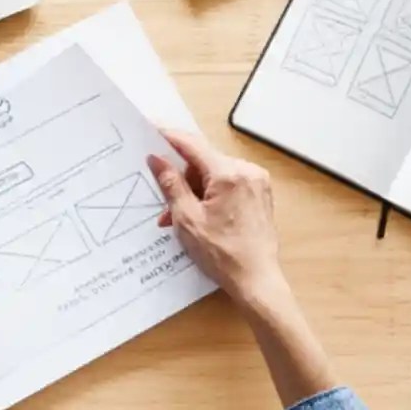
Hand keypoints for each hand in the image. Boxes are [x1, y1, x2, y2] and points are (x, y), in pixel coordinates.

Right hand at [149, 132, 338, 405]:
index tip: (150, 129)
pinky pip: (228, 184)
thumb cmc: (223, 255)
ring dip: (194, 192)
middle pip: (202, 161)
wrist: (257, 281)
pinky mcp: (259, 193)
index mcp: (228, 174)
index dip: (168, 137)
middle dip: (181, 181)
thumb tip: (156, 160)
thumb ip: (170, 184)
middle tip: (167, 208)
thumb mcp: (187, 219)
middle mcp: (246, 171)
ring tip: (183, 220)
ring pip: (214, 174)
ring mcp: (256, 182)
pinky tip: (202, 217)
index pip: (192, 144)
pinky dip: (211, 196)